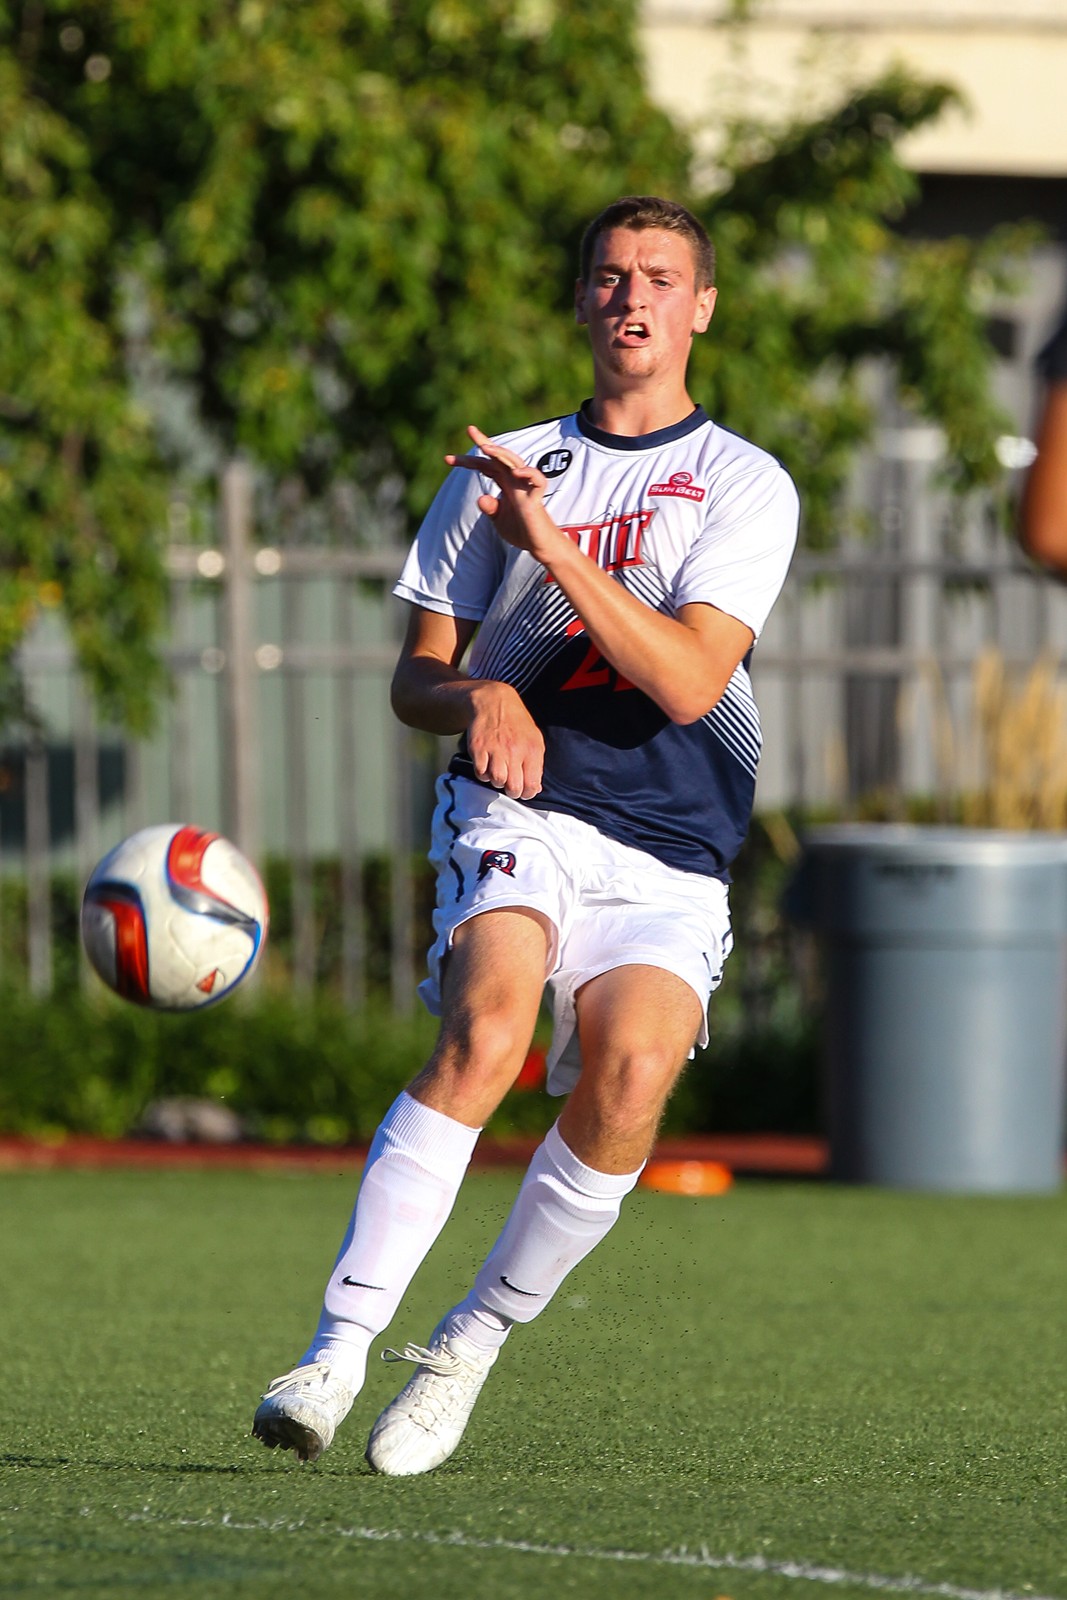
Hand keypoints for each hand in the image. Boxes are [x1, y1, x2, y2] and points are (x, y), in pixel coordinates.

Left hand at [446, 425, 556, 559]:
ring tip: (486, 446)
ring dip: (501, 453)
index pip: (486, 465)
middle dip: (485, 443)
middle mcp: (515, 480)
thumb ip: (489, 508)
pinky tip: (516, 472)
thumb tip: (480, 498)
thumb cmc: (521, 531)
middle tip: (470, 429)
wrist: (539, 546)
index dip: (468, 461)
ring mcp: (526, 487)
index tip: (447, 459)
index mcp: (505, 483)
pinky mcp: (536, 497)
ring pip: (515, 462)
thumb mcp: (498, 519)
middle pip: (499, 456)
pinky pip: (537, 480)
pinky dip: (529, 474)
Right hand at [467, 680, 544, 799]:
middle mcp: (515, 750)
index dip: (528, 793)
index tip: (524, 790)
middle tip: (510, 784)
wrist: (493, 702)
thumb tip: (535, 788)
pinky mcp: (479, 748)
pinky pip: (480, 773)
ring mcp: (495, 749)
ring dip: (497, 781)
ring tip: (498, 772)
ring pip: (496, 781)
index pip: (532, 785)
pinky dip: (483, 773)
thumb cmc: (516, 723)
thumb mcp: (534, 739)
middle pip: (513, 787)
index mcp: (532, 749)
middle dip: (512, 791)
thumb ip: (536, 764)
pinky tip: (487, 765)